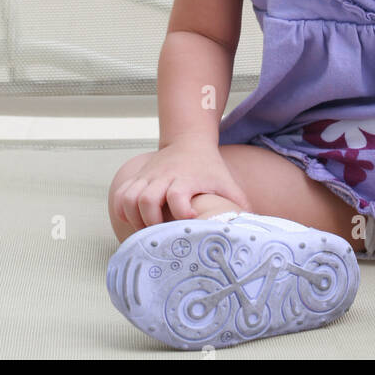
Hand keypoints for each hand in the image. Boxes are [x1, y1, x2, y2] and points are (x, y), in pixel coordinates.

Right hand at [114, 138, 252, 230]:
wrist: (189, 140)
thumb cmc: (209, 167)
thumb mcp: (226, 182)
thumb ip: (239, 204)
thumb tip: (254, 228)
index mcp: (187, 178)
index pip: (177, 195)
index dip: (181, 213)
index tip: (189, 222)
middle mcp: (165, 176)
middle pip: (147, 199)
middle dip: (151, 222)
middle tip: (162, 234)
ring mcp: (148, 176)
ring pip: (129, 198)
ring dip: (134, 219)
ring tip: (148, 231)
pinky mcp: (138, 177)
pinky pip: (121, 195)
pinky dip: (122, 210)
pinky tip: (134, 220)